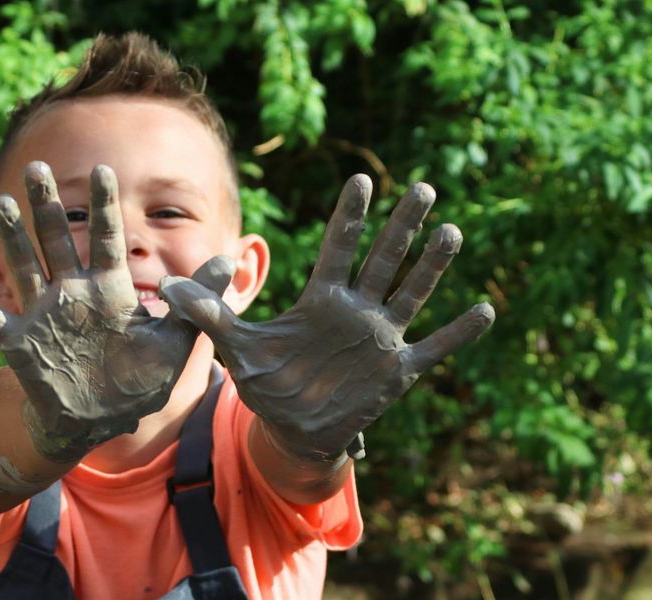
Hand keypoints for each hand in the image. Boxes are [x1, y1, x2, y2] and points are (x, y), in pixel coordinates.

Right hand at [0, 162, 232, 462]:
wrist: (103, 422)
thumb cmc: (140, 382)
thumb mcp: (177, 342)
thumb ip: (198, 301)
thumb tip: (230, 260)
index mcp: (110, 291)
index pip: (106, 239)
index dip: (103, 206)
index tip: (103, 169)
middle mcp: (73, 295)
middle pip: (58, 241)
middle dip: (48, 206)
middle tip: (36, 166)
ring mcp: (43, 316)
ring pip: (24, 266)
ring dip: (10, 237)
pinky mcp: (20, 343)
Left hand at [159, 175, 493, 461]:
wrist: (293, 429)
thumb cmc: (267, 382)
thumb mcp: (235, 346)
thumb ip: (210, 313)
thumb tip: (165, 284)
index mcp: (321, 299)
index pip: (338, 248)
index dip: (350, 216)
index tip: (361, 180)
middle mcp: (356, 310)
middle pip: (383, 260)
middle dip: (402, 226)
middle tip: (422, 188)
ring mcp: (381, 338)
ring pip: (412, 293)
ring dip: (432, 265)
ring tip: (451, 231)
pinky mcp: (398, 371)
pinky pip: (434, 347)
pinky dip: (459, 333)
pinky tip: (486, 310)